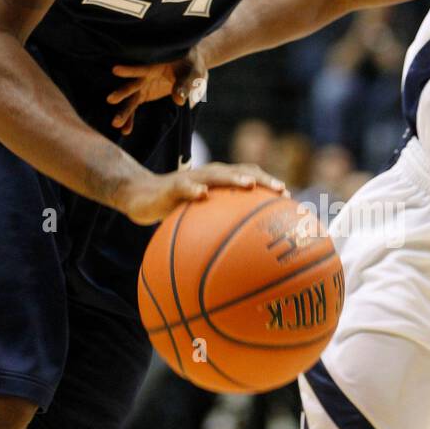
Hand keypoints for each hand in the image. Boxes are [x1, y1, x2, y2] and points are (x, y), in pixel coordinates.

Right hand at [107, 46, 207, 136]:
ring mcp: (143, 86)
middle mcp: (145, 76)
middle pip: (132, 86)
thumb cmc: (192, 66)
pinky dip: (130, 119)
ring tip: (115, 124)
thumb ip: (185, 86)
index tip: (115, 69)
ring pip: (131, 100)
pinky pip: (135, 107)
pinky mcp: (144, 95)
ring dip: (124, 112)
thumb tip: (179, 100)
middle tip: (110, 99)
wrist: (191, 67)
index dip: (130, 69)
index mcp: (155, 66)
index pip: (141, 68)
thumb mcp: (193, 75)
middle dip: (122, 93)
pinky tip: (125, 131)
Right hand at [116, 162, 285, 225]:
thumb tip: (242, 256)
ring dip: (234, 178)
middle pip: (241, 171)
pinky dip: (194, 189)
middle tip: (281, 190)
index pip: (250, 176)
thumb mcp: (199, 219)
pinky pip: (184, 186)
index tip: (290, 197)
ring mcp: (192, 179)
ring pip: (217, 175)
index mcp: (220, 182)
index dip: (270, 183)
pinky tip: (202, 196)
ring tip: (250, 185)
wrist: (140, 196)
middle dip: (263, 178)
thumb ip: (218, 227)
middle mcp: (210, 176)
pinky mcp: (172, 185)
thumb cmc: (174, 208)